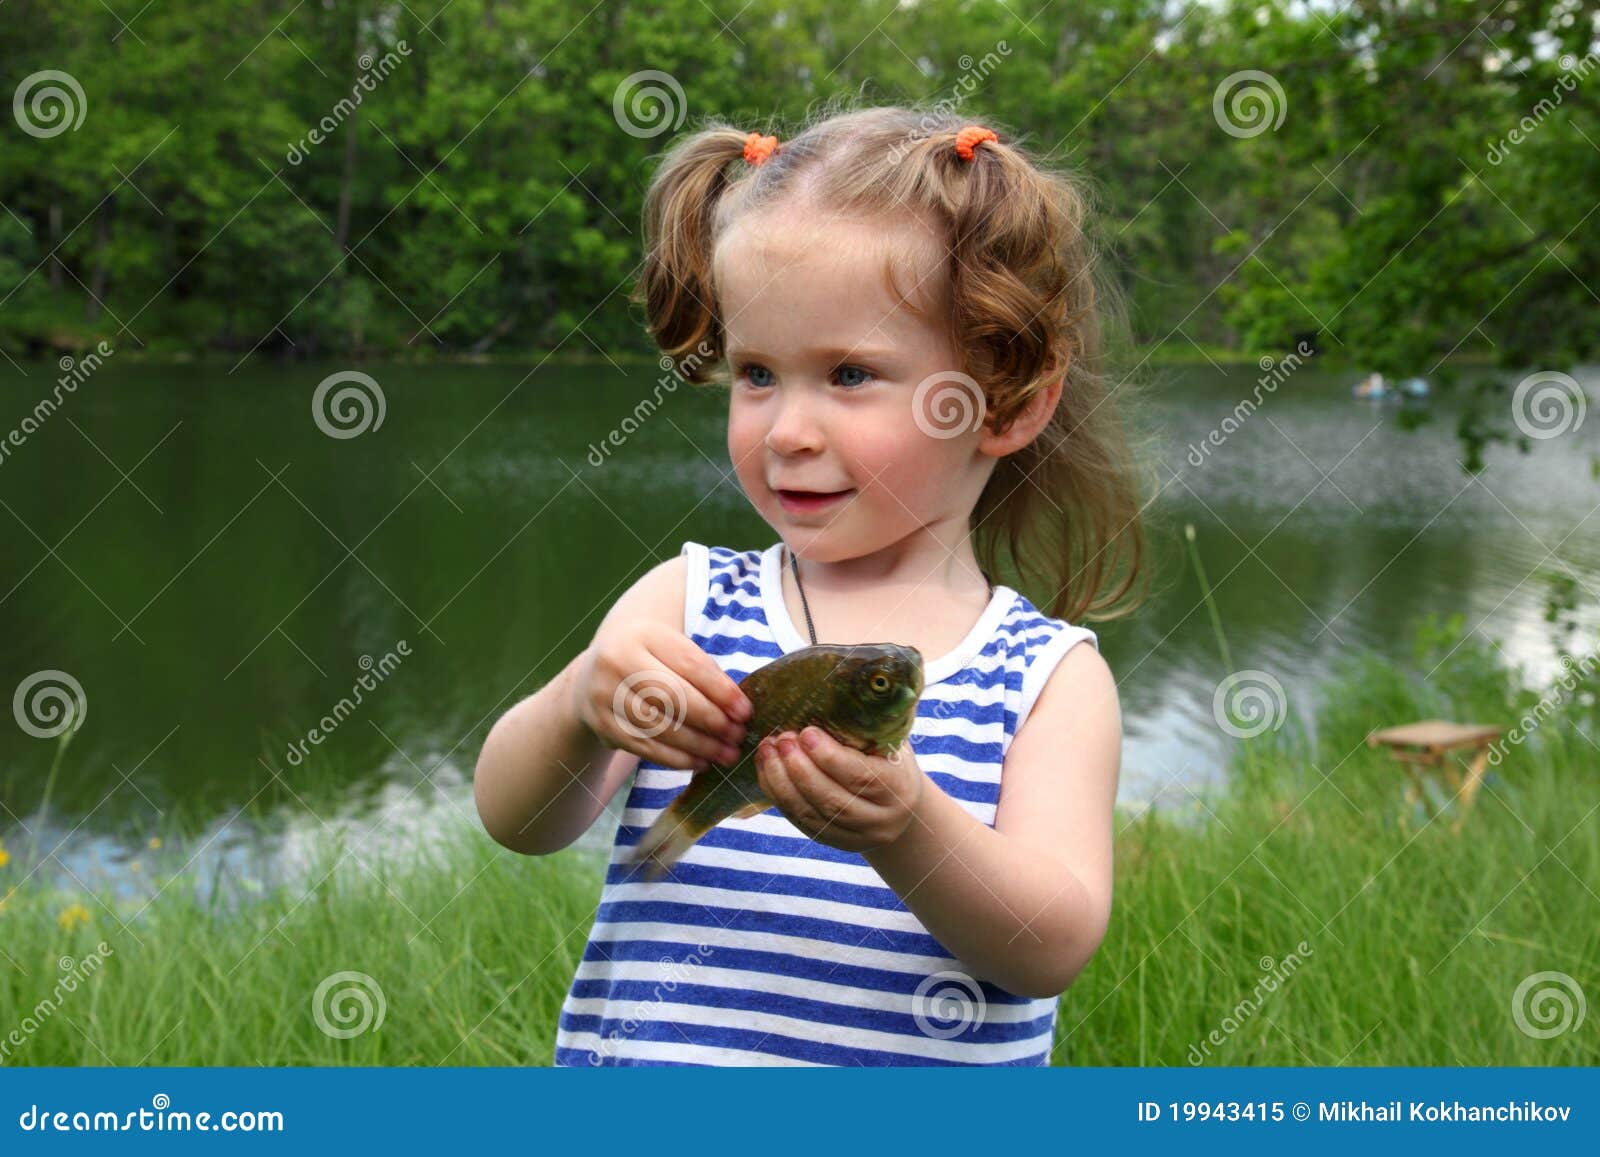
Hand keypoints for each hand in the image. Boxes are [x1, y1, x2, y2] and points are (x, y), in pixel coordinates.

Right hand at [570, 622, 751, 771]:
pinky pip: (645, 747)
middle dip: (712, 720)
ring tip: (726, 754)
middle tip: (738, 736)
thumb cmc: (647, 663)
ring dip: (699, 745)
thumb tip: (739, 708)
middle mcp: (619, 660)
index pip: (690, 664)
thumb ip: (701, 672)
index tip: (745, 711)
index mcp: (645, 634)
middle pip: (674, 696)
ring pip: (660, 726)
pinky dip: (677, 759)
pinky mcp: (601, 724)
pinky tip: (700, 762)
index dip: (721, 691)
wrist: (590, 677)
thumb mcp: (668, 651)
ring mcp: (605, 693)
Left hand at [753, 725, 925, 852]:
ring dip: (782, 781)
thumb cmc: (889, 759)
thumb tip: (839, 684)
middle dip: (800, 769)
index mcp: (899, 788)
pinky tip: (765, 771)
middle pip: (832, 799)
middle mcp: (880, 819)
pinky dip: (778, 795)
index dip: (830, 757)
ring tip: (766, 750)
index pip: (862, 777)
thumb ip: (872, 723)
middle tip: (780, 740)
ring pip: (811, 814)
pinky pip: (799, 820)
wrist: (899, 805)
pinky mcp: (831, 841)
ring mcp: (855, 836)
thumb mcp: (891, 741)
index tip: (806, 733)